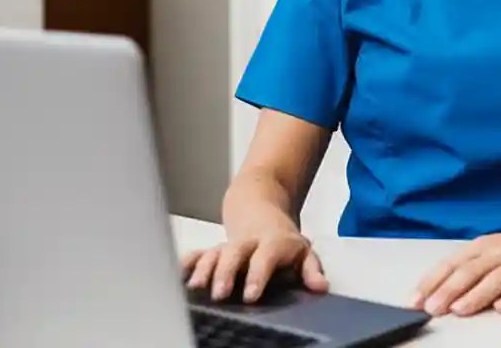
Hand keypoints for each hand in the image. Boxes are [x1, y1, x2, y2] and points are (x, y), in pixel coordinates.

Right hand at [181, 224, 327, 303]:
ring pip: (213, 253)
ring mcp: (228, 243)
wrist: (261, 204)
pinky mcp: (213, 246)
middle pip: (234, 253)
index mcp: (273, 242)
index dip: (258, 275)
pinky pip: (198, 253)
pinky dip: (187, 263)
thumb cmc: (284, 239)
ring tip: (195, 288)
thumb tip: (321, 287)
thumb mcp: (303, 251)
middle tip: (219, 294)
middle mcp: (248, 242)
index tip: (250, 296)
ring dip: (203, 270)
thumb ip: (311, 270)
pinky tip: (179, 275)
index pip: (266, 257)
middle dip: (225, 273)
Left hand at [411, 220, 500, 316]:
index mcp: (482, 247)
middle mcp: (499, 254)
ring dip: (477, 294)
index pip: (451, 264)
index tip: (414, 299)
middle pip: (471, 271)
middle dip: (449, 290)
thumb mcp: (489, 252)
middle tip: (432, 307)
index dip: (432, 281)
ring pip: (497, 279)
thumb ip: (466, 270)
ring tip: (459, 310)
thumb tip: (435, 292)